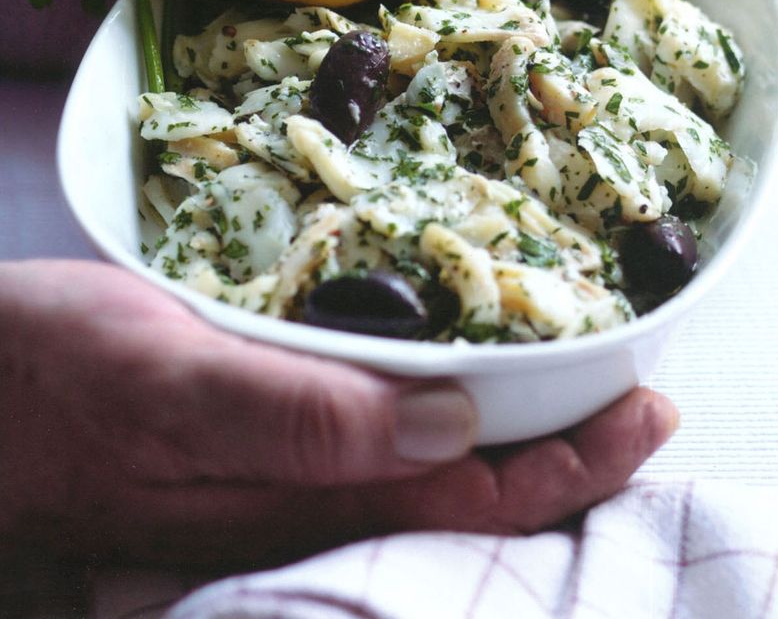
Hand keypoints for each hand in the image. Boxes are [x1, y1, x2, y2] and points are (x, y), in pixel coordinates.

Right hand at [0, 259, 677, 567]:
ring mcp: (281, 486)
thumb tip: (450, 420)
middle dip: (567, 459)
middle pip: (466, 500)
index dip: (565, 464)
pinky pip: (375, 454)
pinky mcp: (257, 452)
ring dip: (517, 444)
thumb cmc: (56, 373)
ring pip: (430, 483)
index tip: (639, 412)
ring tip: (588, 397)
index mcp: (298, 500)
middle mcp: (305, 507)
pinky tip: (464, 392)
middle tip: (644, 402)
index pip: (468, 499)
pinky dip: (443, 424)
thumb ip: (297, 417)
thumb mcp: (164, 380)